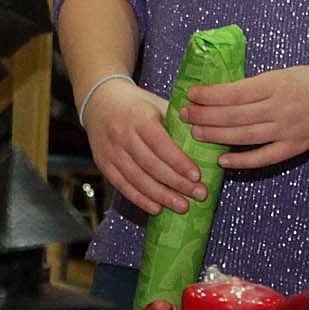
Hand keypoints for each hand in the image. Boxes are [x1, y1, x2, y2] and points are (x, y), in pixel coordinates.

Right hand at [82, 79, 204, 215]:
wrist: (100, 101)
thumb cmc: (137, 105)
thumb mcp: (157, 104)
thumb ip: (178, 123)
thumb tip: (208, 141)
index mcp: (139, 117)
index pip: (161, 144)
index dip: (179, 163)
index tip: (197, 176)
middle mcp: (122, 134)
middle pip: (151, 165)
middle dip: (177, 183)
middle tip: (199, 195)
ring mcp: (110, 151)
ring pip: (137, 179)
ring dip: (161, 196)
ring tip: (182, 206)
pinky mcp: (103, 164)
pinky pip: (122, 186)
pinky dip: (140, 199)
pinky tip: (157, 208)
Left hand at [184, 65, 308, 170]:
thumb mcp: (281, 73)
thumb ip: (254, 86)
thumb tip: (218, 94)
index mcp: (276, 84)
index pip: (235, 93)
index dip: (210, 95)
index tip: (191, 94)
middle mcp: (281, 108)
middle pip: (235, 116)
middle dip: (205, 115)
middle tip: (184, 114)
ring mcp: (288, 130)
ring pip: (245, 137)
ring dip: (216, 136)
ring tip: (195, 132)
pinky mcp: (295, 148)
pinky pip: (264, 158)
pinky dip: (242, 160)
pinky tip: (222, 160)